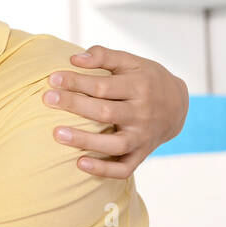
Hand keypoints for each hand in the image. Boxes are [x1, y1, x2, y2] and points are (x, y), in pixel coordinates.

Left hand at [45, 45, 188, 178]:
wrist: (178, 105)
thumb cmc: (145, 79)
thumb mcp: (131, 61)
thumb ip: (103, 56)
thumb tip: (74, 59)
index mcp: (140, 87)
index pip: (103, 86)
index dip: (76, 82)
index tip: (52, 78)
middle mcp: (143, 114)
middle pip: (105, 112)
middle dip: (74, 105)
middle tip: (47, 99)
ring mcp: (142, 137)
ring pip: (114, 144)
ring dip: (85, 140)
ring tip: (57, 134)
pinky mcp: (141, 154)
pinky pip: (124, 168)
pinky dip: (104, 170)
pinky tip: (80, 163)